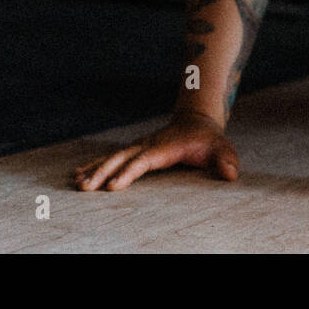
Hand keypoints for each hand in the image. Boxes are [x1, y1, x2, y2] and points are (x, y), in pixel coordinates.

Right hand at [72, 110, 238, 191]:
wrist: (196, 121)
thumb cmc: (208, 140)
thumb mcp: (221, 148)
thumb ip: (226, 160)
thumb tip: (232, 174)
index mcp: (164, 148)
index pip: (143, 161)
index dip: (128, 172)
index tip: (113, 186)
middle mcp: (146, 145)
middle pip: (120, 158)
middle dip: (102, 172)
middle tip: (84, 187)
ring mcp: (138, 147)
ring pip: (112, 158)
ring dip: (94, 170)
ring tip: (77, 183)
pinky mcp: (133, 150)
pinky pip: (111, 158)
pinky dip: (94, 166)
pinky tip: (78, 175)